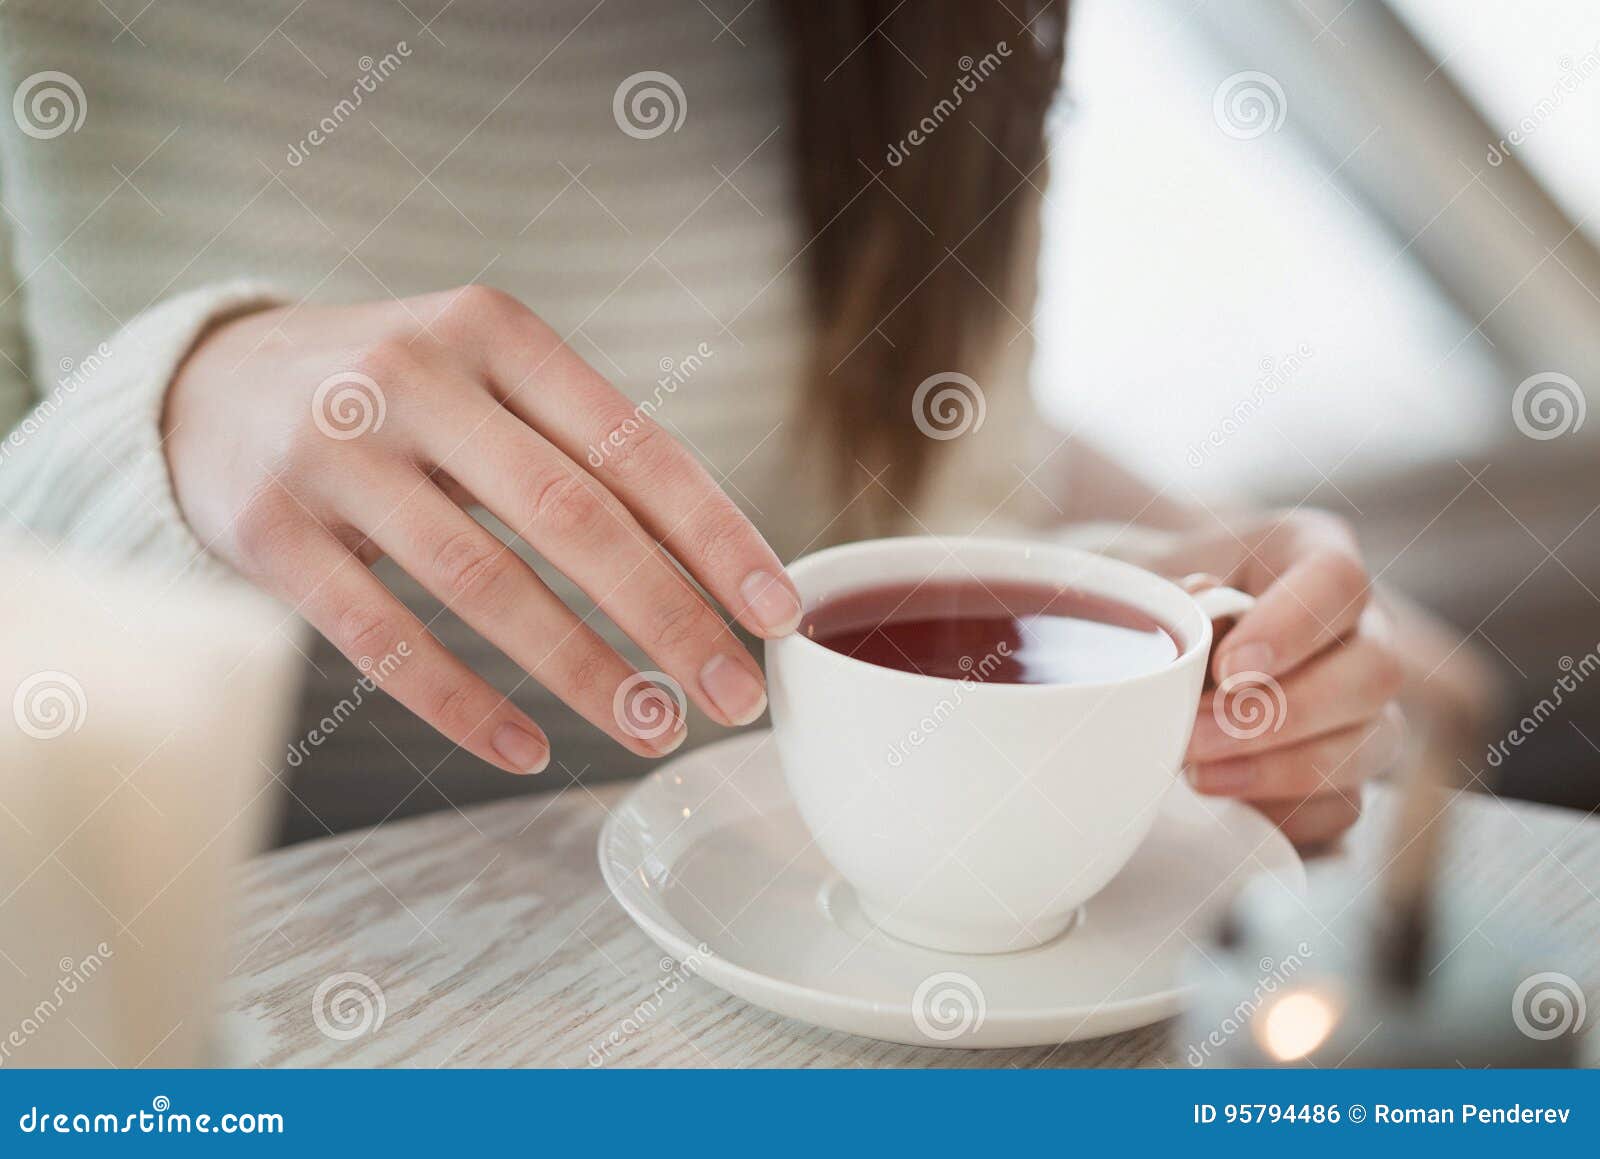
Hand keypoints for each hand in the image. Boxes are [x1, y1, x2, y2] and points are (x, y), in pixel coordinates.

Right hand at [163, 286, 801, 774]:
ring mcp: (335, 453)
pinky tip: (529, 748)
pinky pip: (382, 640)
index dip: (714, 536)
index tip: (775, 614)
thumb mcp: (485, 376)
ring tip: (654, 729)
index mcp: (493, 333)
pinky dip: (463, 705)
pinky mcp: (268, 531)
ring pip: (484, 584)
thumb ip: (578, 448)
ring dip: (584, 671)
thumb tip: (711, 569)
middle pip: (571, 518)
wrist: (210, 382)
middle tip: (734, 697)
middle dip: (668, 619)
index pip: (631, 445)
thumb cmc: (395, 394)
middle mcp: (414, 377)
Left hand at [1156, 511, 1404, 847]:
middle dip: (1285, 715)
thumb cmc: (1155, 593)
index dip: (1291, 628)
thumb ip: (1173, 595)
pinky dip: (1287, 812)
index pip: (1338, 580)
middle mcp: (1358, 624)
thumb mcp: (1151, 574)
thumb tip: (1196, 610)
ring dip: (1283, 770)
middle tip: (1198, 734)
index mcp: (1310, 552)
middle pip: (1376, 671)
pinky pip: (1346, 802)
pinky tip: (1227, 803)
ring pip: (1373, 742)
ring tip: (1199, 774)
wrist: (1153, 626)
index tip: (1228, 669)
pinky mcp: (1345, 764)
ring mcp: (1362, 700)